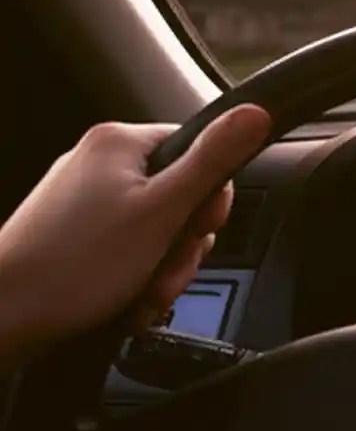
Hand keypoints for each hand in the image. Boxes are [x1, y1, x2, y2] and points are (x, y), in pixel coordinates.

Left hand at [0, 105, 269, 359]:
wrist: (1, 317)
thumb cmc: (72, 267)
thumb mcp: (162, 212)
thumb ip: (213, 161)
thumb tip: (255, 113)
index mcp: (119, 143)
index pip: (199, 150)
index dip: (211, 197)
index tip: (200, 228)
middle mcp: (99, 163)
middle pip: (180, 194)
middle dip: (184, 244)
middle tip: (168, 270)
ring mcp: (83, 199)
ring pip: (157, 227)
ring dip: (163, 267)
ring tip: (145, 293)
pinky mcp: (73, 232)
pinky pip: (128, 246)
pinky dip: (137, 275)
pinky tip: (129, 299)